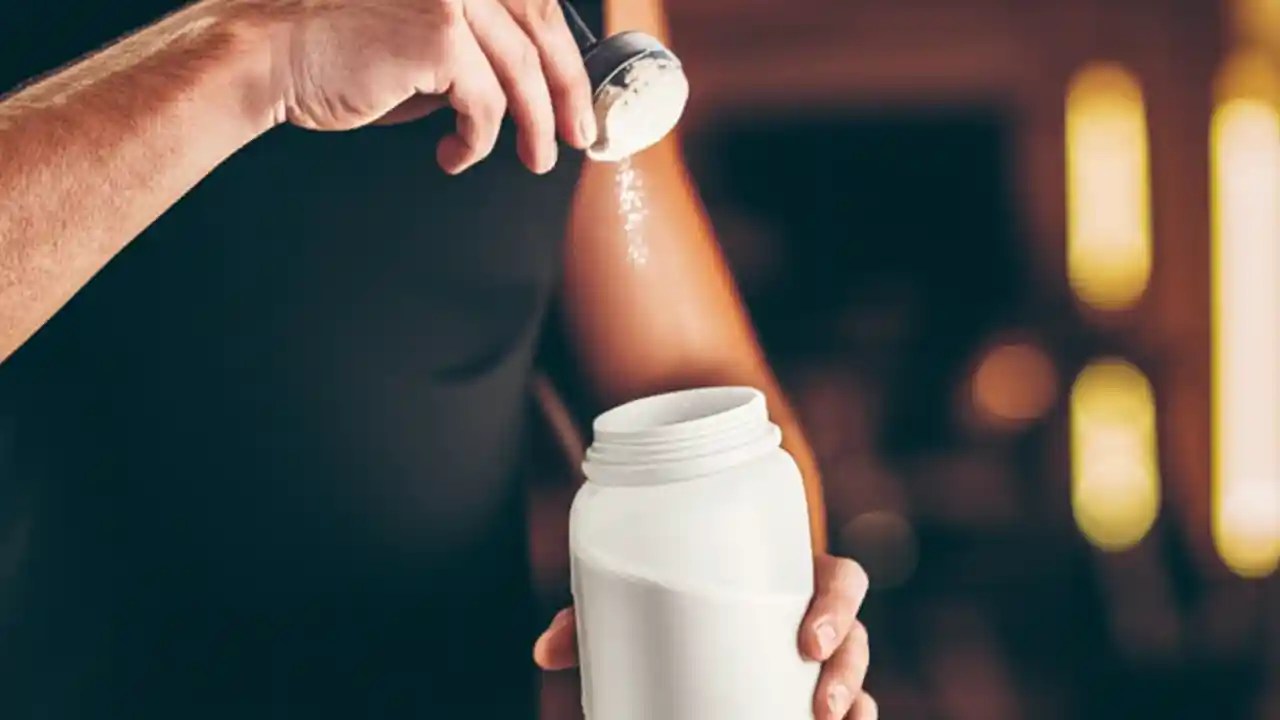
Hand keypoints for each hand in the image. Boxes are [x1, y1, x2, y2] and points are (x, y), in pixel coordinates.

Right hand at [235, 0, 596, 172]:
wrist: (267, 54)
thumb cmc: (329, 50)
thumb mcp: (416, 39)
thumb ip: (469, 50)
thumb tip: (521, 87)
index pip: (534, 3)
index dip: (564, 54)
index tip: (576, 94)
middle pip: (541, 28)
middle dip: (567, 91)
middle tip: (578, 134)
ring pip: (522, 70)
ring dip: (536, 125)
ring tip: (536, 158)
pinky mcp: (438, 36)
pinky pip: (485, 102)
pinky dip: (479, 139)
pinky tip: (456, 155)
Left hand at [532, 554, 875, 719]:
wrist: (680, 621)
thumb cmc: (672, 597)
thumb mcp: (643, 598)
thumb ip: (597, 618)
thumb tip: (543, 653)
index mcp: (788, 576)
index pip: (841, 578)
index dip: (839, 605)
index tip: (808, 639)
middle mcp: (813, 616)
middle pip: (857, 634)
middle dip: (847, 669)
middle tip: (818, 702)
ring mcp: (819, 658)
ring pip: (857, 679)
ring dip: (852, 703)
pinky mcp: (811, 693)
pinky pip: (851, 710)